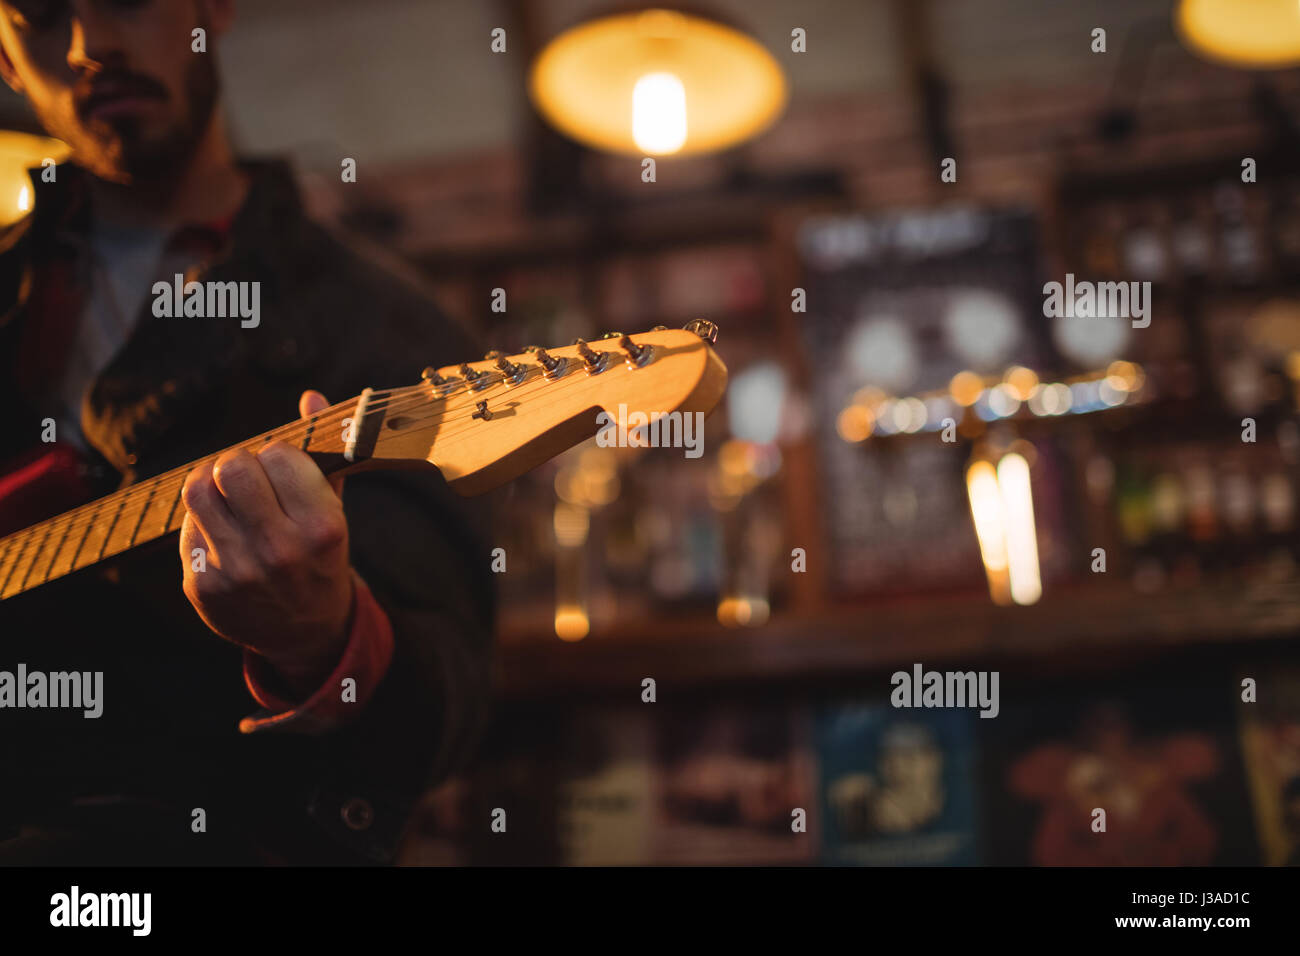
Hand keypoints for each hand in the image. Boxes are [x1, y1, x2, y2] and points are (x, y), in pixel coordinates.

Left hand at [180, 390, 352, 697]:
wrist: (305, 633)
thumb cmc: (320, 558)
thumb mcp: (334, 511)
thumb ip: (323, 454)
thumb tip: (310, 397)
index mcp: (323, 527)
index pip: (278, 454)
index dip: (277, 455)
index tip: (281, 470)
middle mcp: (281, 551)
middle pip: (232, 468)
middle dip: (237, 463)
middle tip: (246, 478)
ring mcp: (239, 571)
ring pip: (196, 491)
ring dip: (209, 485)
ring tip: (225, 496)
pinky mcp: (204, 586)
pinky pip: (186, 527)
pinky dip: (201, 523)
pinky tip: (222, 534)